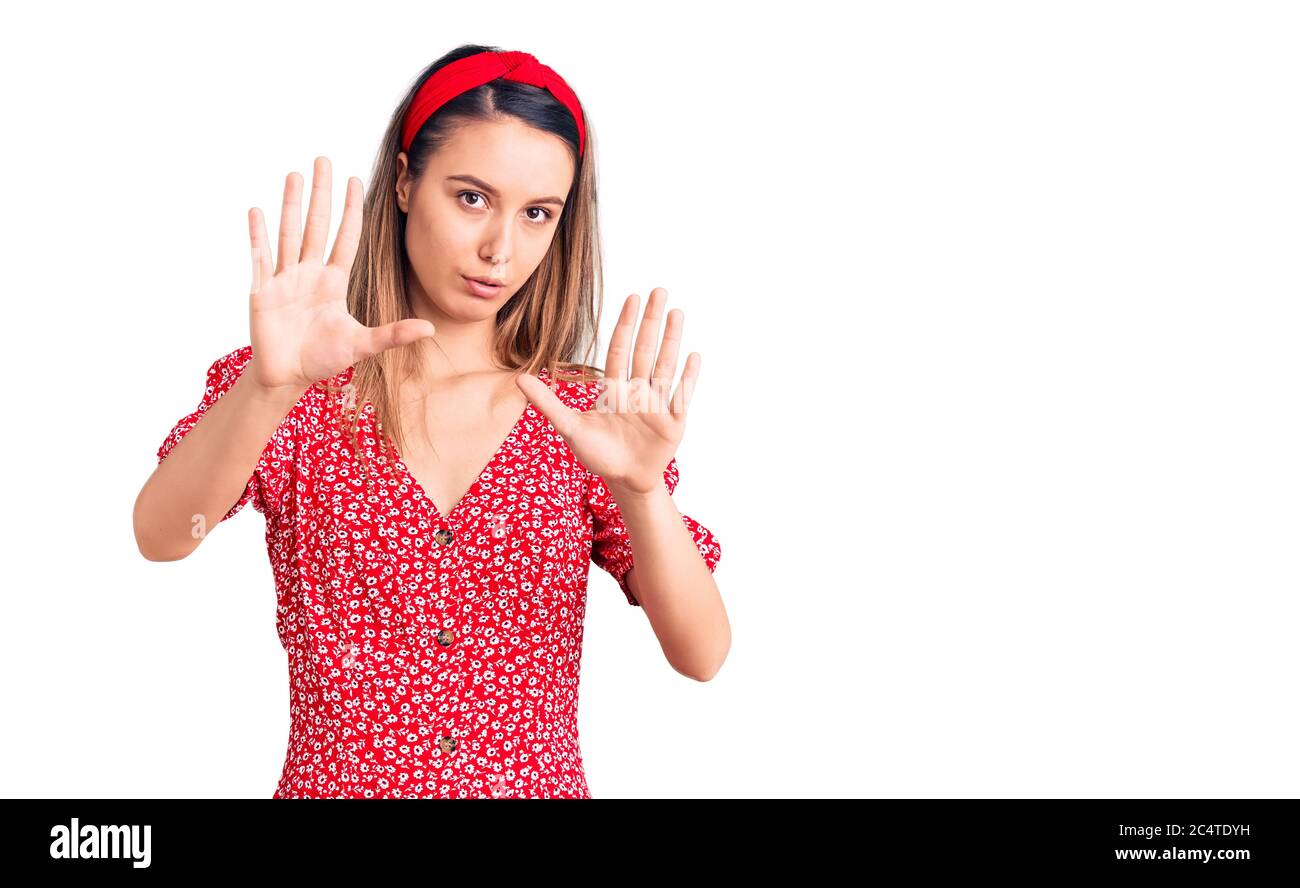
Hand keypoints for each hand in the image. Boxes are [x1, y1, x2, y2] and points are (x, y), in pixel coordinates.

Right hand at [246, 156, 435, 390]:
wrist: (288, 376)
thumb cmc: (323, 359)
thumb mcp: (362, 345)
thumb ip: (393, 334)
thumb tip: (429, 329)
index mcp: (333, 282)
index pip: (345, 237)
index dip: (351, 210)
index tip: (355, 181)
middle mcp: (309, 274)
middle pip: (316, 225)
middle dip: (321, 194)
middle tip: (323, 160)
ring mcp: (284, 279)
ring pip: (289, 233)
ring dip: (291, 204)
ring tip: (295, 175)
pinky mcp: (262, 290)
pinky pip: (260, 257)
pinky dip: (258, 235)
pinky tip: (257, 211)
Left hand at [517, 287, 701, 492]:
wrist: (625, 480)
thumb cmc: (599, 454)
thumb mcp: (570, 428)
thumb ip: (548, 403)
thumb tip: (519, 379)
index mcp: (615, 389)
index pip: (620, 350)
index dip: (624, 325)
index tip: (631, 298)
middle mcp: (638, 390)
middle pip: (644, 350)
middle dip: (651, 321)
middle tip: (659, 291)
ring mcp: (658, 404)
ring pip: (665, 366)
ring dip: (671, 340)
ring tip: (677, 313)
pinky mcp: (674, 422)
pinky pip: (682, 395)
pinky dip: (688, 377)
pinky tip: (694, 356)